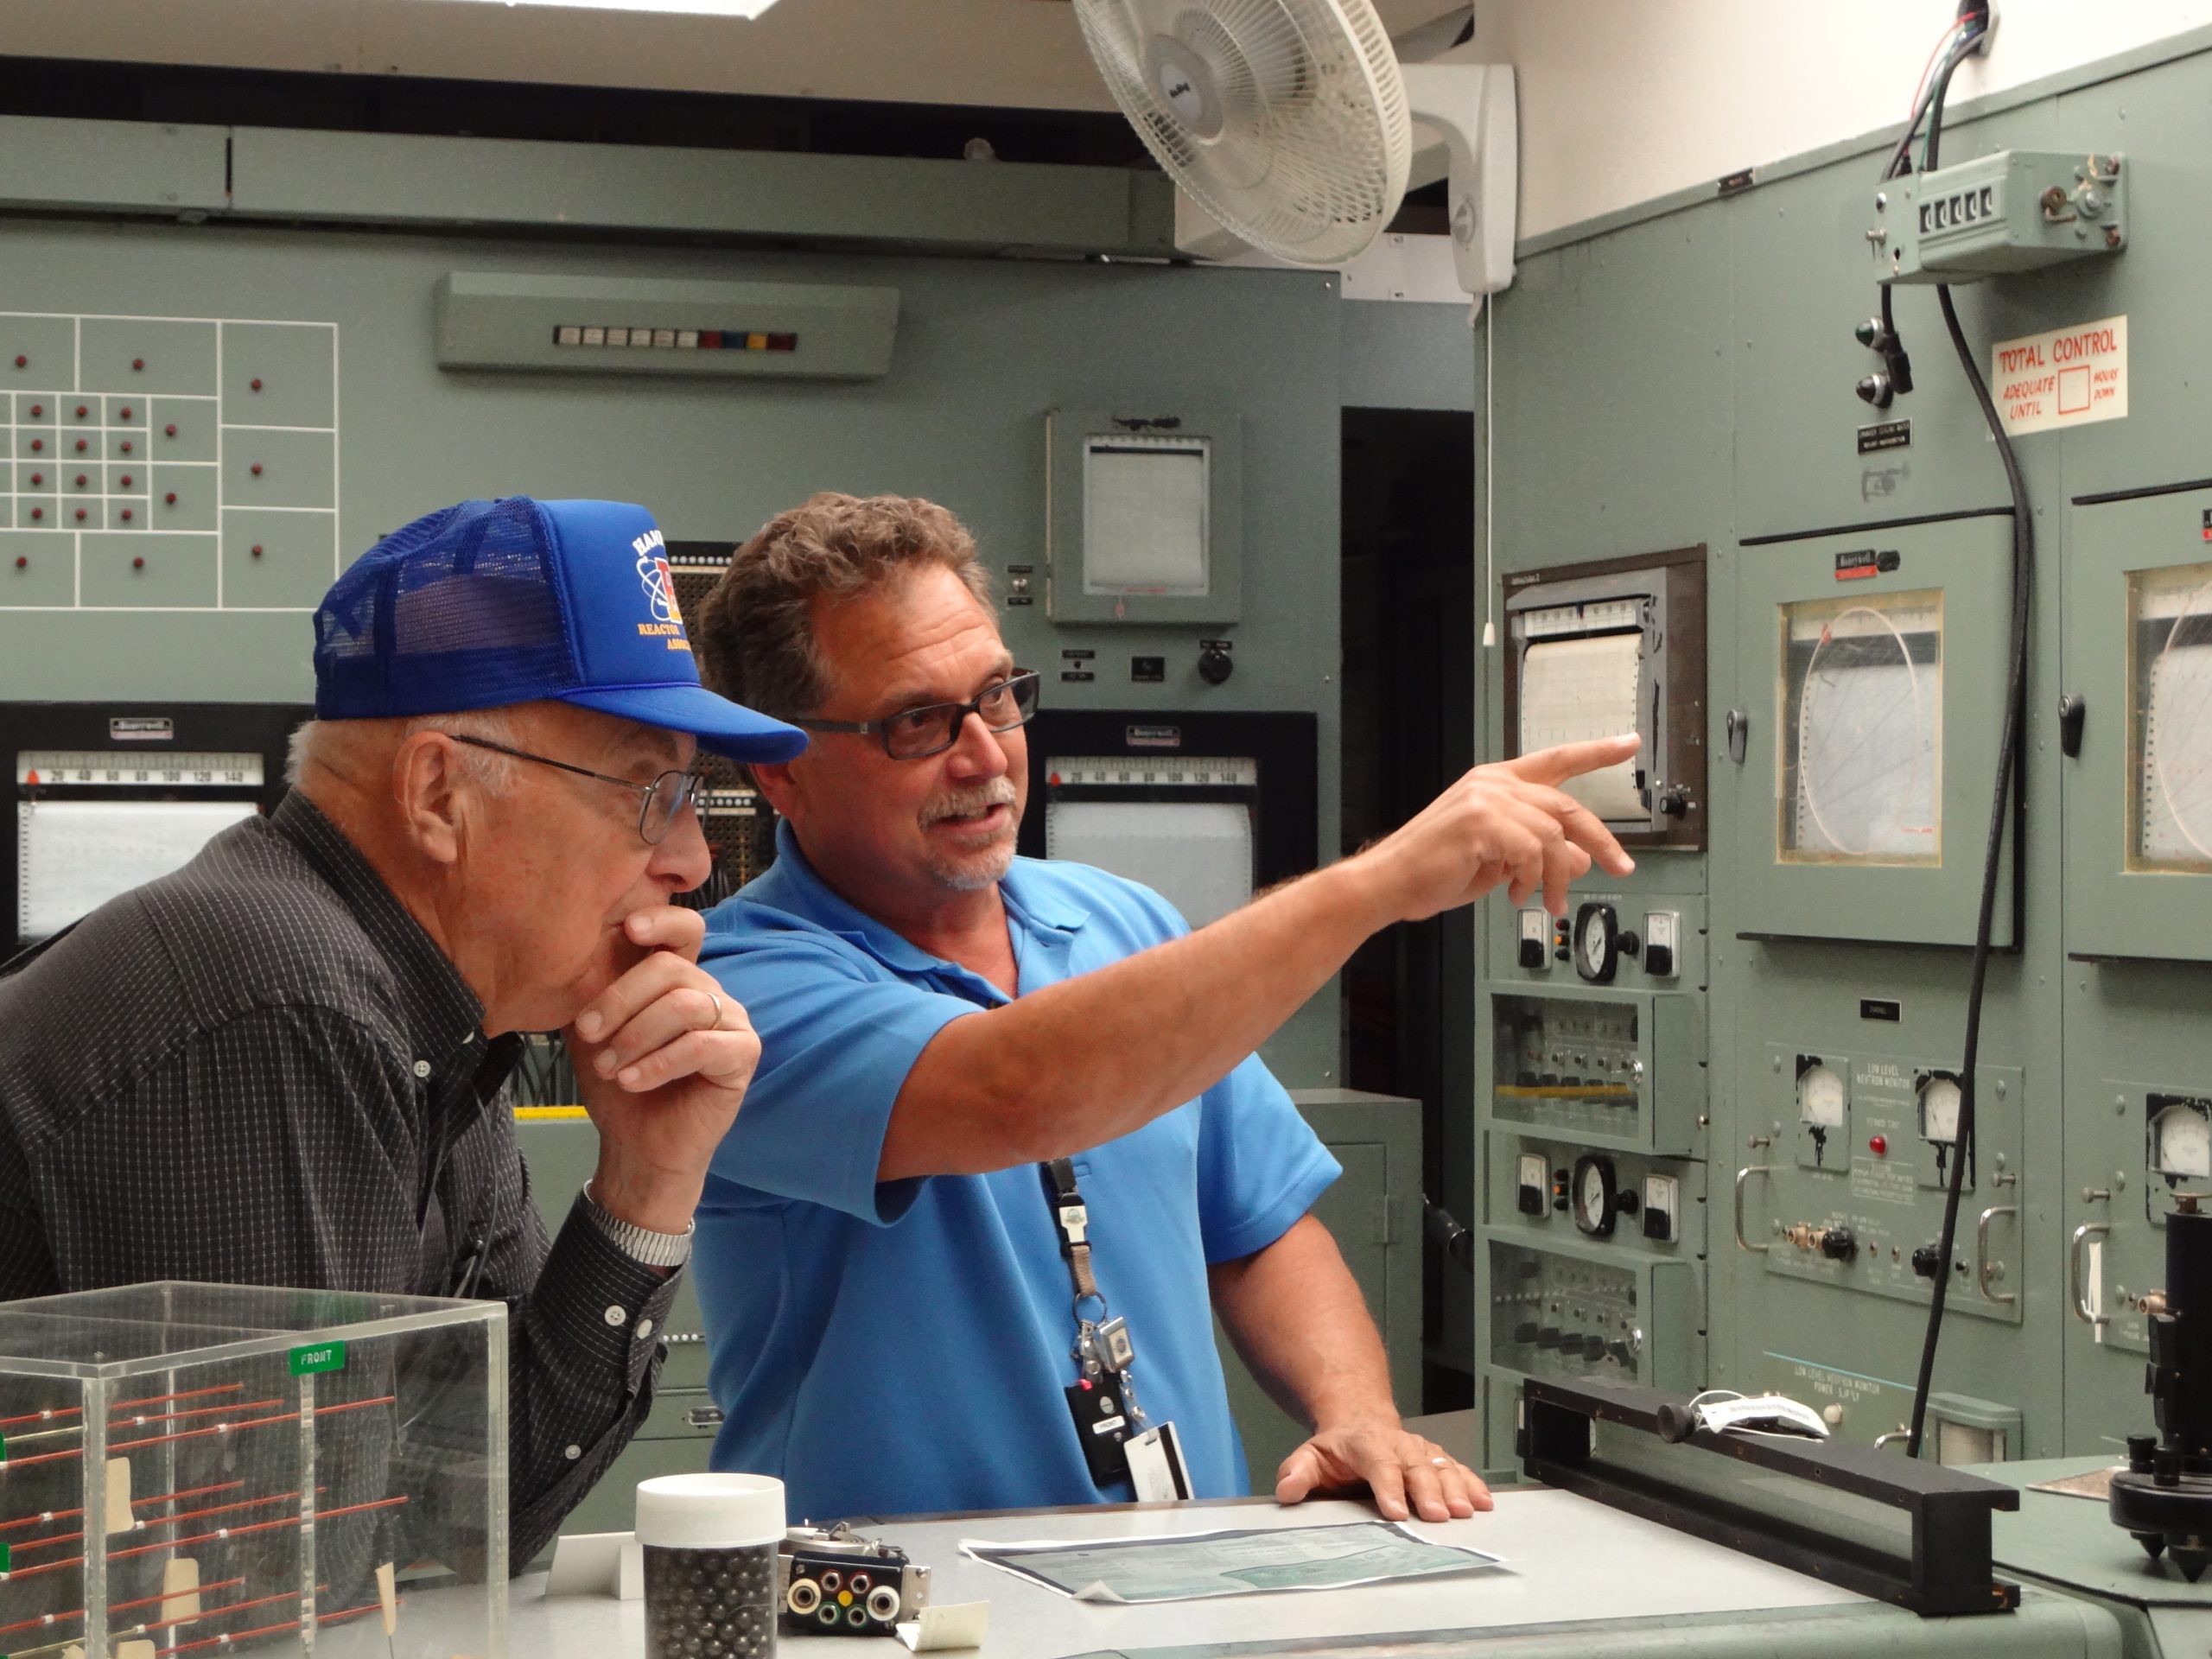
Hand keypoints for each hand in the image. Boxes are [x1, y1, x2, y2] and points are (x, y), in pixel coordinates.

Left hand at [568, 906, 758, 1234]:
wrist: (636, 1146)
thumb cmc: (617, 1085)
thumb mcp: (593, 1031)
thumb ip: (591, 990)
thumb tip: (569, 948)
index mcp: (676, 978)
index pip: (684, 930)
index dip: (662, 920)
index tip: (628, 929)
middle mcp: (708, 991)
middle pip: (671, 968)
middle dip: (621, 999)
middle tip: (589, 1032)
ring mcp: (731, 1020)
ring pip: (685, 1006)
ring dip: (636, 1036)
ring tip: (610, 1067)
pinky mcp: (743, 1054)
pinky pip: (702, 1045)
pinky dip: (659, 1063)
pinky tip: (632, 1081)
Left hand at [1274, 1419, 1491, 1523]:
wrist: (1360, 1423)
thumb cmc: (1335, 1452)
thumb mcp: (1308, 1457)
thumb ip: (1296, 1473)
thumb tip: (1288, 1490)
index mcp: (1365, 1443)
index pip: (1378, 1463)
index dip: (1387, 1487)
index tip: (1395, 1512)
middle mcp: (1398, 1444)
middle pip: (1415, 1466)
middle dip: (1427, 1491)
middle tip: (1437, 1517)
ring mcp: (1420, 1450)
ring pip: (1440, 1467)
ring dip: (1455, 1489)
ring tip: (1465, 1512)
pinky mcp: (1437, 1459)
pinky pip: (1458, 1469)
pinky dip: (1473, 1485)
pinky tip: (1484, 1502)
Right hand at [1357, 733, 1640, 922]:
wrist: (1390, 883)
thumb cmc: (1435, 871)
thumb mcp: (1500, 863)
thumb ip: (1540, 854)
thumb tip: (1581, 858)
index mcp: (1495, 783)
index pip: (1556, 761)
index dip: (1596, 752)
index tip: (1628, 743)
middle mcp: (1493, 784)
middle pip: (1567, 807)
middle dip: (1601, 841)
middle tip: (1620, 868)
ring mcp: (1485, 799)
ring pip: (1553, 836)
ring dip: (1558, 876)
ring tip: (1549, 900)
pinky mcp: (1480, 822)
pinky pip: (1532, 852)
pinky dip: (1532, 880)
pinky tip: (1517, 894)